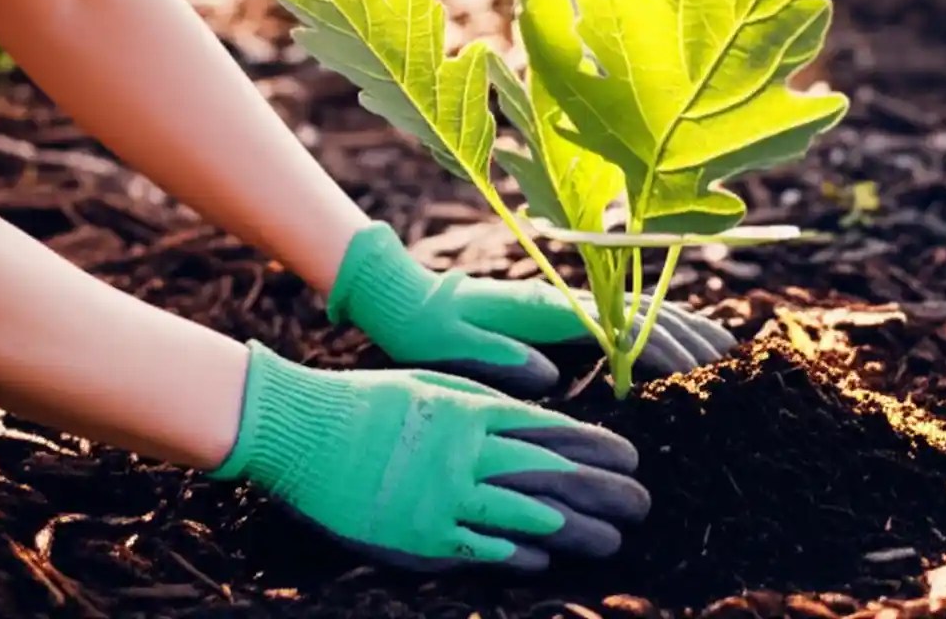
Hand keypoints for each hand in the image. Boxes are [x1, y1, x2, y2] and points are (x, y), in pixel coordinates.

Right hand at [211, 341, 648, 570]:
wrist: (303, 427)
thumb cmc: (366, 401)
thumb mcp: (432, 385)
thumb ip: (482, 399)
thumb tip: (533, 406)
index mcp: (471, 411)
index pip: (549, 430)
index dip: (596, 446)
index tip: (630, 457)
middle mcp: (467, 452)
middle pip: (551, 474)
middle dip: (603, 490)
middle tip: (642, 502)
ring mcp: (444, 495)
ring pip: (527, 517)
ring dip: (575, 531)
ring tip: (611, 541)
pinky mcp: (420, 533)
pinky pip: (481, 548)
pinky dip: (517, 556)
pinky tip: (547, 561)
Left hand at [326, 222, 736, 393]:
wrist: (412, 302)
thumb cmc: (432, 330)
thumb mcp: (459, 346)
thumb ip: (503, 359)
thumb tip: (551, 376)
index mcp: (550, 308)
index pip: (621, 329)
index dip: (660, 352)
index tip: (694, 377)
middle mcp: (568, 299)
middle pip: (644, 313)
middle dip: (690, 337)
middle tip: (731, 365)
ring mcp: (569, 301)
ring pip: (640, 311)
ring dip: (683, 327)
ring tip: (722, 350)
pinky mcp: (564, 311)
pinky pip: (623, 317)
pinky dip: (658, 326)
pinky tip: (675, 344)